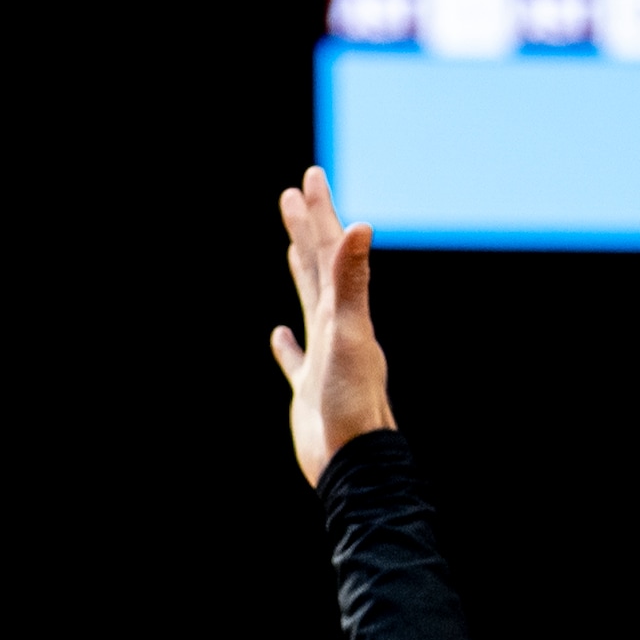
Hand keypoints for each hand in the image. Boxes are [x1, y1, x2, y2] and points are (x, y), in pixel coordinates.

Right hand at [265, 162, 390, 485]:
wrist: (353, 462)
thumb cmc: (352, 403)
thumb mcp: (349, 335)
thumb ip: (351, 281)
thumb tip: (361, 225)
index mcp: (343, 311)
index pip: (328, 251)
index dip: (319, 213)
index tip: (309, 178)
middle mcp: (336, 327)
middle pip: (318, 267)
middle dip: (308, 228)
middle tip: (295, 191)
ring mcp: (322, 356)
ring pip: (308, 302)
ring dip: (300, 271)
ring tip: (292, 246)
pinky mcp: (309, 388)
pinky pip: (294, 358)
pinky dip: (284, 344)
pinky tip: (278, 335)